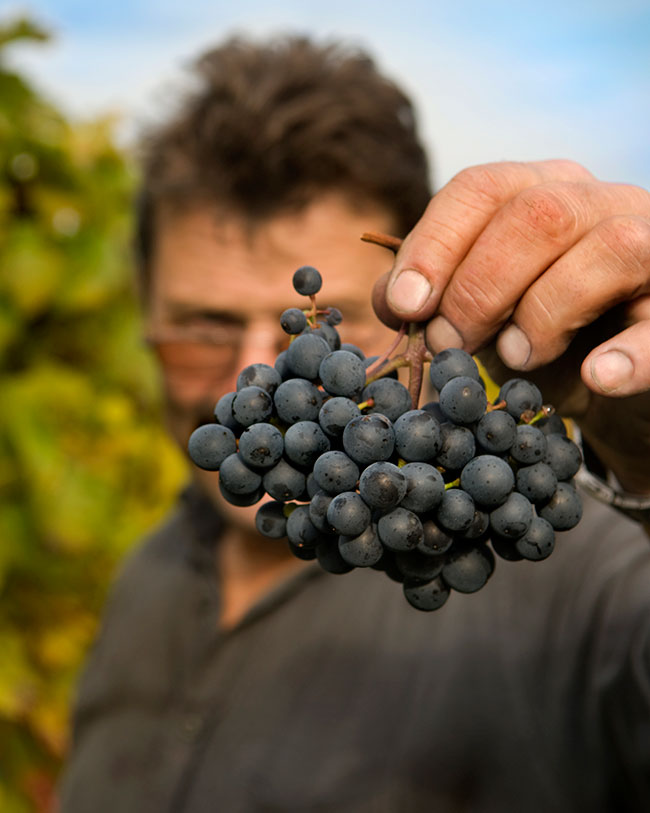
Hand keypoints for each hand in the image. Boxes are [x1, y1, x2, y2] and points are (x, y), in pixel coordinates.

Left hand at [374, 160, 649, 492]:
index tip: (407, 306)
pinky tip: (600, 377)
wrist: (616, 372)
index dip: (434, 245)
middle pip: (537, 215)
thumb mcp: (479, 312)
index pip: (480, 188)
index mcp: (538, 192)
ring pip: (608, 250)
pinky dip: (633, 352)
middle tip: (453, 344)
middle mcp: (599, 204)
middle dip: (479, 288)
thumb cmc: (538, 333)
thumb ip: (433, 296)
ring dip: (545, 313)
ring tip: (517, 358)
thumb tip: (393, 296)